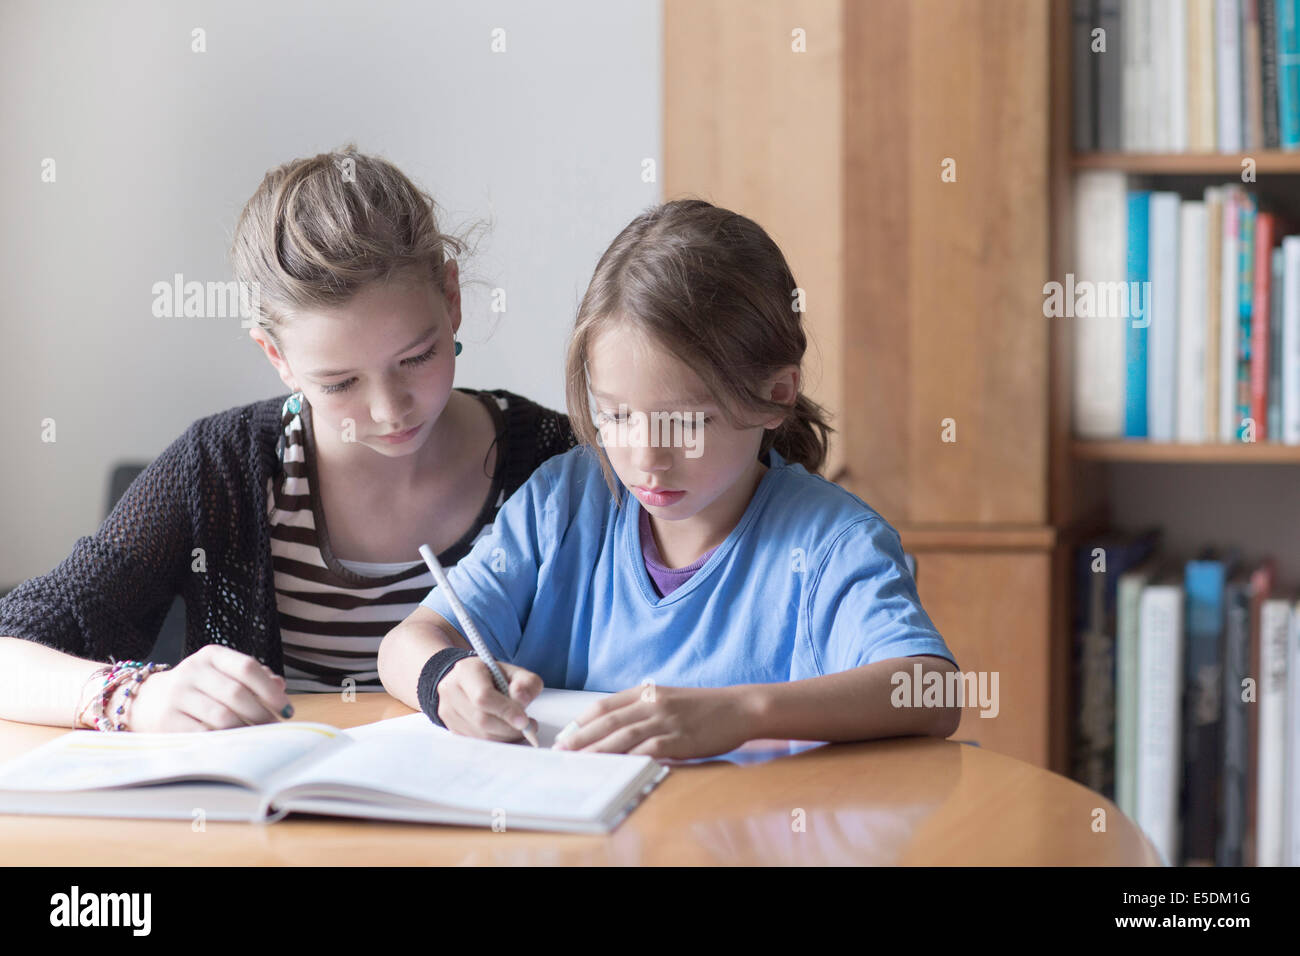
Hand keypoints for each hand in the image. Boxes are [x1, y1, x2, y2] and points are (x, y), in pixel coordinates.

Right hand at [124, 645, 291, 731]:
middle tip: (275, 727)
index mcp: (211, 655)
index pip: (247, 667)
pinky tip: (235, 743)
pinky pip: (205, 734)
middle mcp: (192, 671)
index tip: (286, 708)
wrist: (147, 701)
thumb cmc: (199, 688)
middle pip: (237, 694)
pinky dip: (225, 740)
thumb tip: (280, 686)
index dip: (270, 690)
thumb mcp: (222, 674)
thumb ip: (252, 677)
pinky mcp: (167, 721)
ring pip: (223, 716)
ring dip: (246, 729)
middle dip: (262, 714)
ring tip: (258, 736)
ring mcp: (177, 696)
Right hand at [436, 658, 540, 742]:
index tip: (524, 720)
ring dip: (504, 736)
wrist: (469, 680)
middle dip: (508, 727)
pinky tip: (505, 732)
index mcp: (466, 671)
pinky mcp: (452, 727)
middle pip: (481, 718)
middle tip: (527, 726)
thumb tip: (522, 699)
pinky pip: (476, 741)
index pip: (483, 696)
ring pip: (479, 734)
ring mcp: (447, 711)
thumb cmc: (493, 676)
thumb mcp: (515, 672)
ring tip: (519, 728)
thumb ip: (526, 683)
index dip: (505, 710)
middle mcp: (451, 690)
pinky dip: (496, 741)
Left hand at [553, 685, 752, 758]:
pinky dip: (627, 759)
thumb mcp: (669, 699)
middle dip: (581, 737)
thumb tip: (616, 728)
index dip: (582, 720)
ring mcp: (665, 720)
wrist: (739, 708)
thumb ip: (644, 708)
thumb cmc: (704, 707)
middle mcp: (652, 702)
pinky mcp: (679, 739)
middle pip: (607, 721)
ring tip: (578, 762)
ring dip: (596, 750)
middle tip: (560, 751)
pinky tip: (613, 768)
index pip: (605, 705)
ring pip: (622, 736)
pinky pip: (647, 750)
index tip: (566, 735)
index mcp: (647, 691)